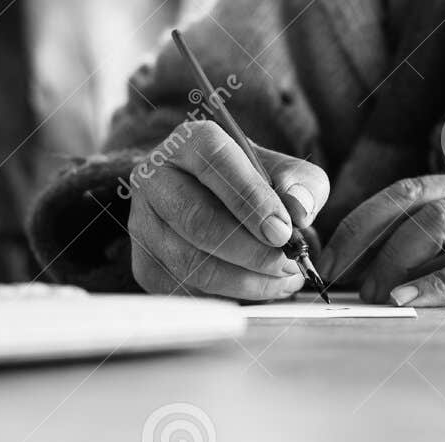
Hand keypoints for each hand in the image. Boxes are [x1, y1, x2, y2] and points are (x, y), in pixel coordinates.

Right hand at [128, 120, 329, 299]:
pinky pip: (185, 289)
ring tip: (283, 279)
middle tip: (288, 264)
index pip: (215, 162)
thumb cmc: (250, 184)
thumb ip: (301, 183)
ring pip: (191, 263)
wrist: (212, 202)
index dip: (251, 200)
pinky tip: (258, 288)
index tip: (283, 232)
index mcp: (189, 142)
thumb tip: (299, 210)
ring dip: (245, 280)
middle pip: (198, 221)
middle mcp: (155, 178)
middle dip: (251, 251)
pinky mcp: (144, 263)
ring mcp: (143, 223)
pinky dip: (228, 296)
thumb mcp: (283, 171)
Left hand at [321, 171, 444, 305]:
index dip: (359, 221)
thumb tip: (403, 278)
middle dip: (362, 240)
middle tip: (339, 283)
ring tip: (372, 298)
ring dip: (393, 262)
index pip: (403, 192)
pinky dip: (441, 283)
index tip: (328, 257)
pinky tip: (413, 302)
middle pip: (408, 201)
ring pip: (437, 224)